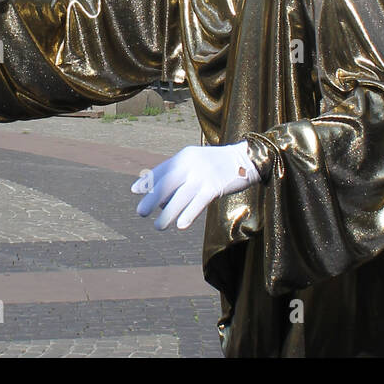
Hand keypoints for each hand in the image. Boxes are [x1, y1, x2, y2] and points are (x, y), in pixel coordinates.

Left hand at [131, 142, 259, 230]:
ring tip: (158, 226)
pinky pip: (198, 202)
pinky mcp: (215, 186)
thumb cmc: (218, 163)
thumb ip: (180, 173)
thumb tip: (161, 196)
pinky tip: (181, 225)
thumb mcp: (197, 161)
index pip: (162, 169)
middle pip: (167, 183)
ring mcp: (203, 175)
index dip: (148, 181)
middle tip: (140, 212)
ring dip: (168, 213)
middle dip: (152, 198)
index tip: (136, 191)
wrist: (247, 158)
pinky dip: (189, 214)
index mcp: (185, 156)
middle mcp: (191, 164)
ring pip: (180, 197)